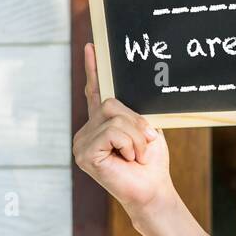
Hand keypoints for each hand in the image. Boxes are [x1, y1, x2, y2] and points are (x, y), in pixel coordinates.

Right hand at [72, 42, 174, 217]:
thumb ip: (132, 111)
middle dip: (137, 121)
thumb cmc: (151, 162)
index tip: (92, 46)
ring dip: (136, 136)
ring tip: (137, 155)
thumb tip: (123, 95)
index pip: (96, 91)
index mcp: (103, 122)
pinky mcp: (84, 153)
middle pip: (111, 102)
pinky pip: (112, 132)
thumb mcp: (145, 128)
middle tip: (147, 142)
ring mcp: (82, 142)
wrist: (153, 189)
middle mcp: (88, 129)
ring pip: (114, 116)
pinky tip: (128, 160)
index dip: (94, 68)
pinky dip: (129, 144)